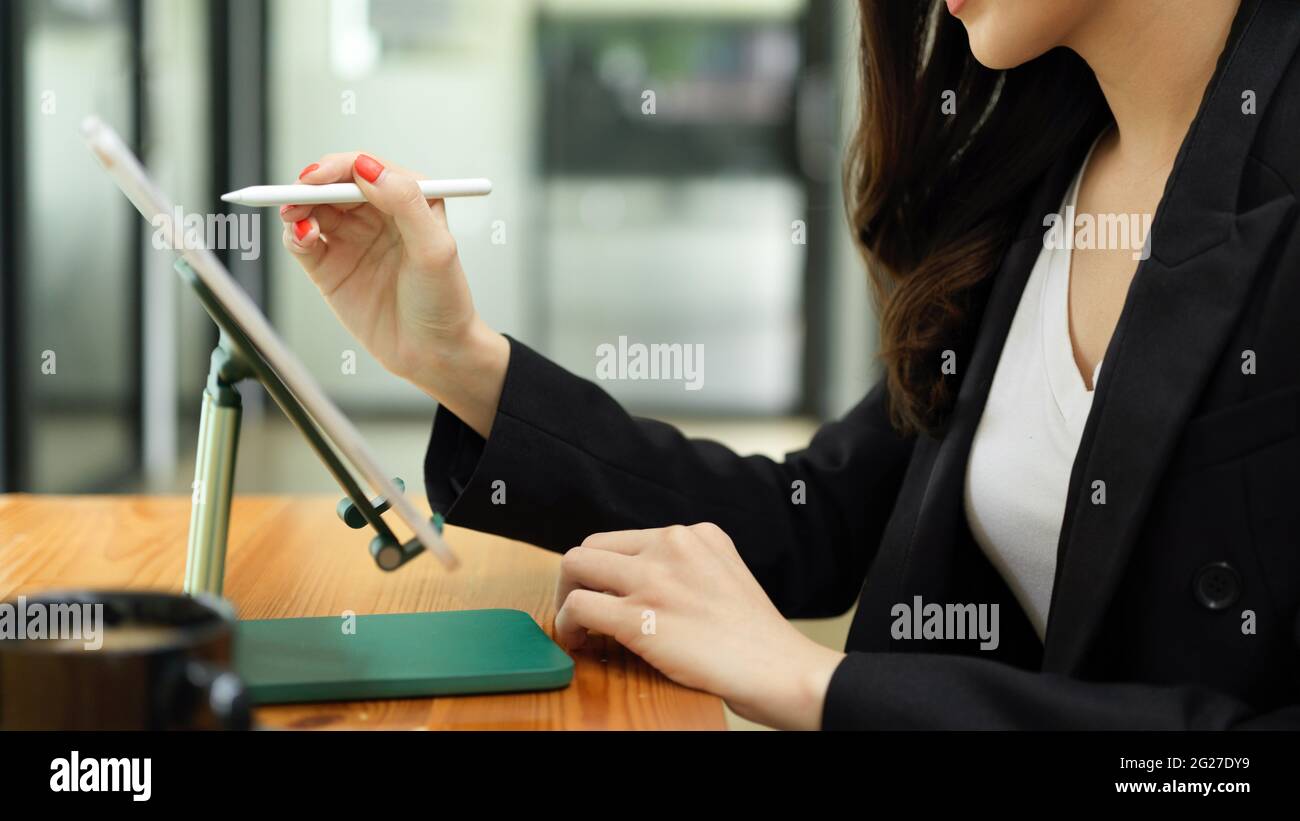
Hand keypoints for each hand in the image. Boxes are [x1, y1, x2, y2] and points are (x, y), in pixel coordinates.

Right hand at [281, 153, 506, 435]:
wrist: (433, 354)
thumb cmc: (444, 301)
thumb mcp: (435, 248)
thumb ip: (405, 203)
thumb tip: (369, 168)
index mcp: (409, 199)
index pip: (366, 168)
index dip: (338, 168)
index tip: (319, 178)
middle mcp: (378, 214)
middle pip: (333, 184)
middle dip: (311, 185)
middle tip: (297, 195)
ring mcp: (351, 239)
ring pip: (313, 208)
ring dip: (298, 206)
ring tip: (296, 218)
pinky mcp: (330, 266)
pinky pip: (303, 240)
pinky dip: (294, 233)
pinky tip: (302, 237)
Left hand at [554, 523, 846, 729]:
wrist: (781, 669)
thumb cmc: (758, 640)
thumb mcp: (727, 577)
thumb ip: (689, 570)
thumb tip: (645, 586)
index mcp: (697, 535)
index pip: (628, 539)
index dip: (608, 569)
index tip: (607, 593)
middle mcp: (673, 545)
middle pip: (594, 545)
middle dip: (579, 577)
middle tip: (582, 608)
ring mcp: (654, 579)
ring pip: (576, 566)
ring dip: (566, 596)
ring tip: (577, 625)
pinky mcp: (639, 617)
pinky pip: (578, 607)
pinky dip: (567, 624)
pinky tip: (580, 642)